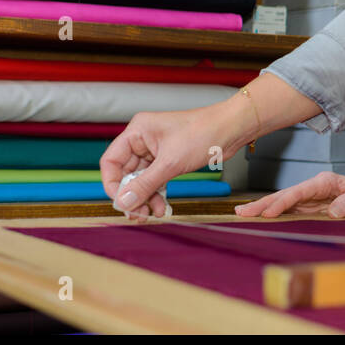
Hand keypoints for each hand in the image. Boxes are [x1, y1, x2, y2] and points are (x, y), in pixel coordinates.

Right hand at [101, 102, 242, 219]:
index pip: (111, 161)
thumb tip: (123, 202)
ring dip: (145, 197)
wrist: (233, 129)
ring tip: (153, 213)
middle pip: (125, 173)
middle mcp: (143, 139)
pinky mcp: (169, 159)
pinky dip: (156, 193)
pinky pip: (155, 180)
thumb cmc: (204, 133)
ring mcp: (156, 150)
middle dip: (132, 195)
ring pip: (141, 179)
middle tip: (138, 214)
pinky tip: (161, 207)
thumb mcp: (171, 163)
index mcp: (137, 131)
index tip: (120, 203)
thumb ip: (145, 184)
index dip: (112, 184)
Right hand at [235, 172, 344, 217]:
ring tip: (241, 214)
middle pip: (284, 195)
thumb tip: (333, 213)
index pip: (299, 192)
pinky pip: (287, 211)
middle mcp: (311, 188)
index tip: (269, 213)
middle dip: (263, 204)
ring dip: (262, 209)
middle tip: (241, 212)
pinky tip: (259, 219)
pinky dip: (272, 215)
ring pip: (282, 202)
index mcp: (323, 182)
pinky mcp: (307, 207)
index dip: (283, 202)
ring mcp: (307, 198)